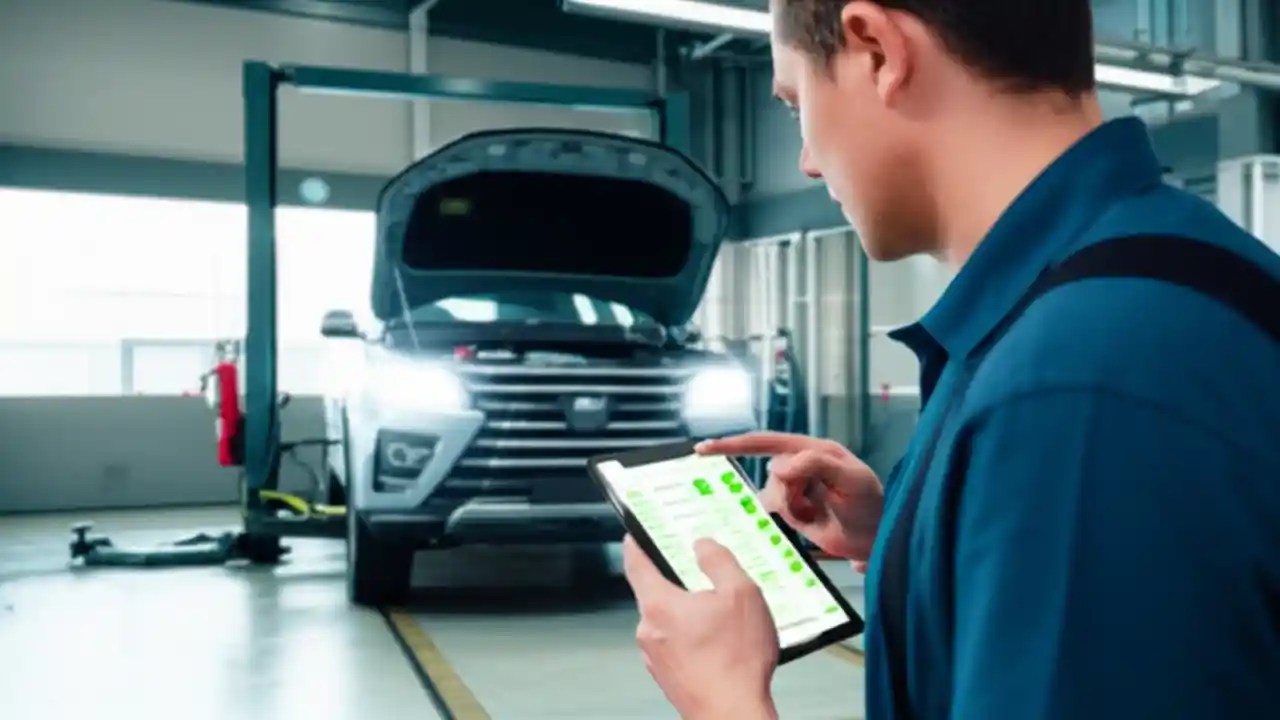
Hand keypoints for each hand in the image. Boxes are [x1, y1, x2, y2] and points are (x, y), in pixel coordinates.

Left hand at [622, 536, 779, 719]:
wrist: (732, 714)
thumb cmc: (736, 658)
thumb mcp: (741, 593)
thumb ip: (719, 561)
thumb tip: (702, 545)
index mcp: (659, 604)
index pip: (635, 563)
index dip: (636, 544)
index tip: (635, 534)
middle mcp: (648, 630)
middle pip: (654, 593)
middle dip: (675, 581)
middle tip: (700, 573)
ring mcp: (655, 657)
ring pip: (667, 621)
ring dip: (687, 613)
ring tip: (721, 614)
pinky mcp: (667, 676)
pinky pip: (675, 644)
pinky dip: (691, 637)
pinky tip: (719, 642)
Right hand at [697, 432, 883, 561]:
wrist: (879, 540)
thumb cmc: (872, 505)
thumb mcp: (850, 479)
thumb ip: (815, 464)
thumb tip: (776, 466)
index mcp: (813, 449)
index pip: (766, 442)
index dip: (734, 444)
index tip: (704, 448)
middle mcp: (801, 465)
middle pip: (770, 473)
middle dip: (788, 492)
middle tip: (814, 506)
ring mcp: (797, 488)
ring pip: (770, 495)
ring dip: (790, 507)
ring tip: (818, 514)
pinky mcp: (794, 511)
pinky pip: (775, 510)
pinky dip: (789, 516)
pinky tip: (812, 519)